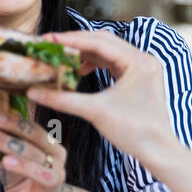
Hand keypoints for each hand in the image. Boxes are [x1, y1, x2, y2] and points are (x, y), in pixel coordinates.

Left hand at [0, 110, 63, 191]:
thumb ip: (4, 146)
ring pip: (45, 176)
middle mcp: (56, 165)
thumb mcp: (13, 159)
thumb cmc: (25, 178)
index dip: (15, 123)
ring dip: (25, 167)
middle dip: (7, 141)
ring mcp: (54, 188)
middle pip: (33, 150)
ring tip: (5, 161)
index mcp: (50, 148)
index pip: (34, 131)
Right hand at [27, 30, 176, 162]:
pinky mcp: (138, 78)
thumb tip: (33, 92)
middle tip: (52, 46)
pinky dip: (94, 63)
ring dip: (84, 53)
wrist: (158, 151)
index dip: (71, 40)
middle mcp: (143, 59)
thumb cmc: (134, 131)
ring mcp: (142, 68)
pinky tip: (80, 71)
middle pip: (103, 41)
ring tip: (63, 59)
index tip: (48, 39)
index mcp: (138, 61)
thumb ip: (63, 99)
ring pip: (108, 51)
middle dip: (76, 43)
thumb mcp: (94, 111)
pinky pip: (112, 63)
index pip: (98, 42)